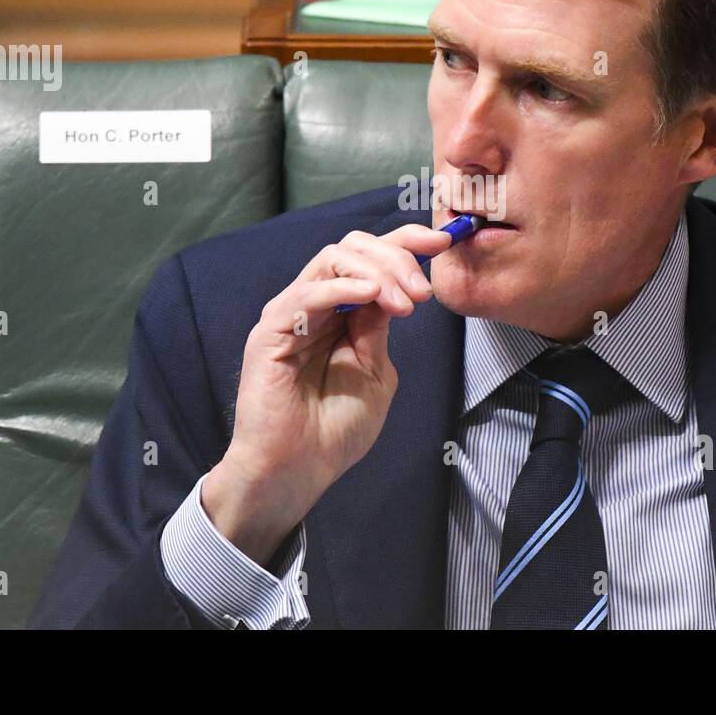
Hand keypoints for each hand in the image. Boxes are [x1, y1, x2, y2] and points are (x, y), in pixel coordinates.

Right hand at [200, 223, 452, 566]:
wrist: (297, 471)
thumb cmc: (333, 430)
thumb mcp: (375, 373)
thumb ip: (379, 329)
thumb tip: (393, 289)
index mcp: (342, 312)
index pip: (371, 259)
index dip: (407, 243)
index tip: (443, 243)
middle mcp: (315, 304)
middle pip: (354, 248)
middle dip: (397, 258)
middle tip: (423, 292)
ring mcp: (291, 314)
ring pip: (333, 259)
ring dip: (378, 272)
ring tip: (405, 302)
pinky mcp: (272, 331)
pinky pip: (307, 293)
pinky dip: (343, 287)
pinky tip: (372, 296)